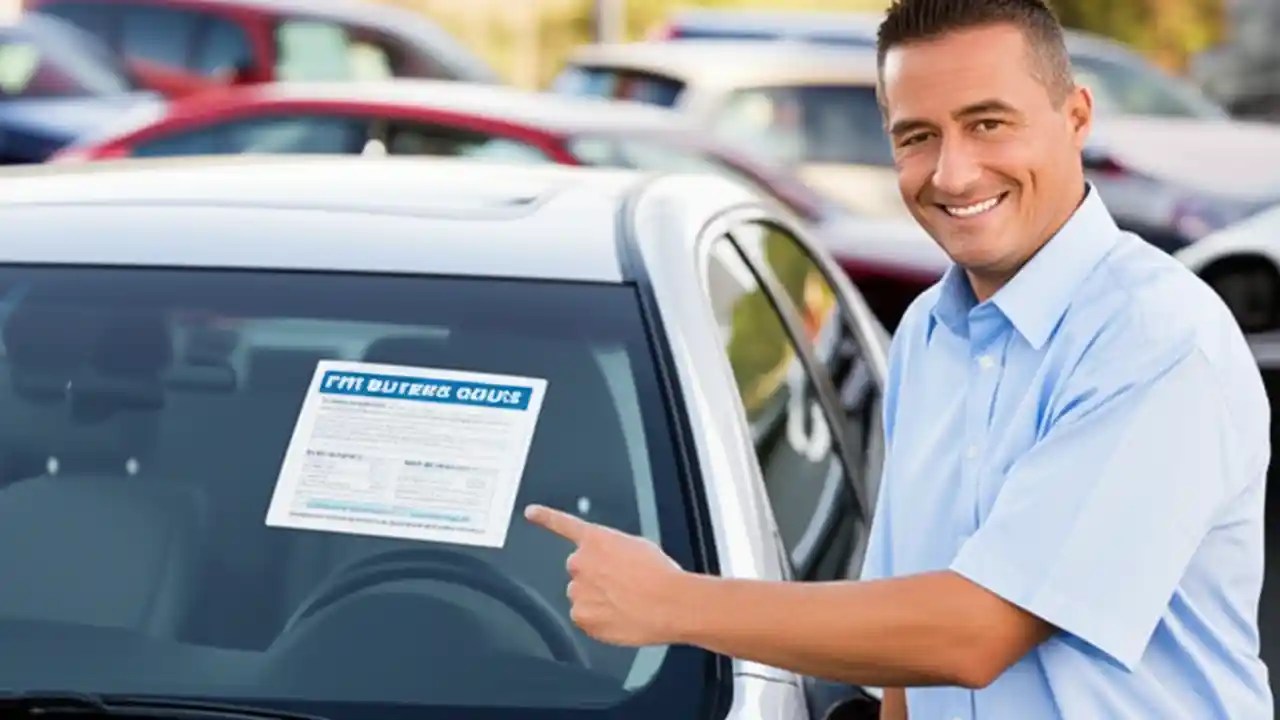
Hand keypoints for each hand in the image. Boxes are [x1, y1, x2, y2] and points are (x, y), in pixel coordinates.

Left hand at [524, 503, 690, 646]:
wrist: (671, 604)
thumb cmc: (661, 576)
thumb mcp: (638, 547)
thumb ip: (613, 550)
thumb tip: (610, 563)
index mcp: (595, 540)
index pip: (563, 524)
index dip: (545, 517)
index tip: (531, 512)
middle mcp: (580, 563)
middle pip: (579, 570)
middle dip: (594, 577)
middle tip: (621, 586)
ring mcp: (578, 591)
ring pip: (582, 595)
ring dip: (597, 598)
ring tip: (625, 602)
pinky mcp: (581, 617)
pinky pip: (585, 618)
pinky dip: (599, 619)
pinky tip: (620, 616)